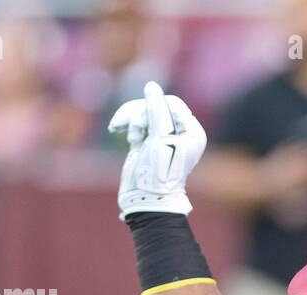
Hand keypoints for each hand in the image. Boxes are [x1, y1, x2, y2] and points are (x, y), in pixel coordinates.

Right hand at [108, 80, 205, 218]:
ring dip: (132, 119)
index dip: (156, 106)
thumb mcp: (160, 136)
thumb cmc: (159, 170)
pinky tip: (115, 127)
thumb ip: (155, 109)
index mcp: (191, 132)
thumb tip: (151, 85)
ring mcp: (161, 137)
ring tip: (126, 134)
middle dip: (141, 114)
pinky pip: (134, 122)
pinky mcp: (145, 141)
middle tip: (134, 130)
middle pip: (155, 105)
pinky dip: (126, 123)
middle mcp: (178, 133)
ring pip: (142, 112)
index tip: (147, 123)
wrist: (144, 197)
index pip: (172, 103)